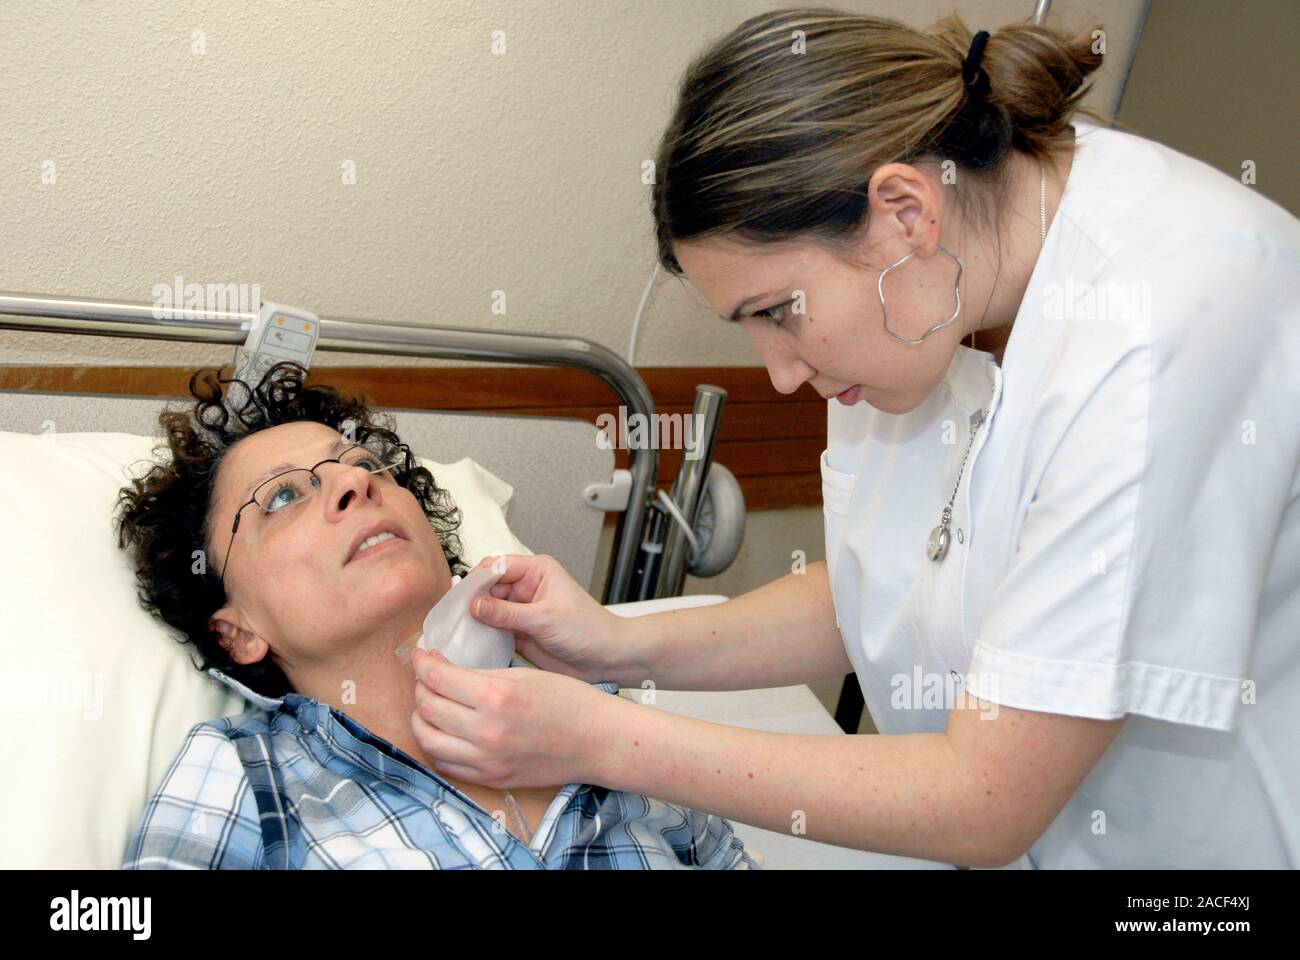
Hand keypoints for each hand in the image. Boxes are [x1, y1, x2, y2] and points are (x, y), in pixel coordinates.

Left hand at [409, 646, 610, 788]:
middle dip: (420, 686)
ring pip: (428, 739)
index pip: (437, 678)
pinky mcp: (491, 778)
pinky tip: (444, 730)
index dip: (422, 663)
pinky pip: (445, 764)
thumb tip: (441, 668)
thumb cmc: (569, 701)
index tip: (422, 655)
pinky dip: (437, 745)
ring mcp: (487, 760)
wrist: (597, 741)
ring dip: (422, 717)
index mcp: (496, 696)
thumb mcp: (523, 675)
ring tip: (431, 703)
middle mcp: (487, 732)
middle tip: (427, 676)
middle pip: (427, 707)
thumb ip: (480, 674)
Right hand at [468, 553, 637, 683]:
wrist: (606, 658)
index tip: (460, 596)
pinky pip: (493, 628)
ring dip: (474, 618)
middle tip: (452, 615)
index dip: (477, 579)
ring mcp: (521, 610)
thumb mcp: (546, 619)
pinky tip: (471, 642)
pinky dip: (482, 634)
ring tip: (456, 630)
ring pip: (487, 609)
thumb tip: (475, 605)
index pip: (497, 566)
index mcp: (537, 571)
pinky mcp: (519, 631)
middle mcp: (527, 587)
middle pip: (487, 587)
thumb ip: (507, 613)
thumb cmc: (589, 630)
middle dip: (471, 599)